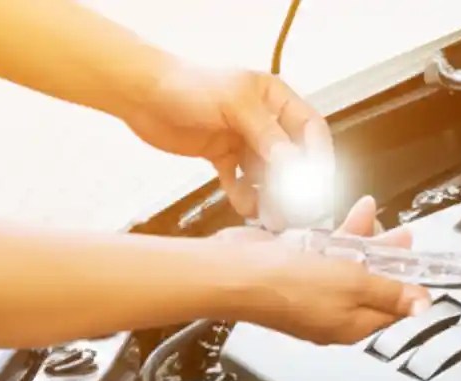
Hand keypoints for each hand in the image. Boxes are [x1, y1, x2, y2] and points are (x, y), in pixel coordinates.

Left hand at [125, 61, 330, 218]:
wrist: (140, 94)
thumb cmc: (187, 85)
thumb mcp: (234, 103)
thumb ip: (266, 133)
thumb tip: (296, 164)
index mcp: (275, 97)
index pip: (310, 128)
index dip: (319, 156)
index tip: (320, 183)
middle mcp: (264, 120)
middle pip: (293, 157)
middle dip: (295, 184)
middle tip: (297, 209)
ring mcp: (243, 140)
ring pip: (268, 175)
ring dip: (271, 196)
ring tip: (271, 216)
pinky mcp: (223, 157)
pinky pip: (242, 183)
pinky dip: (245, 197)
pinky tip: (244, 208)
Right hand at [218, 197, 429, 344]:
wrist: (233, 273)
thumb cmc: (285, 287)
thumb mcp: (354, 285)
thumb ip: (389, 293)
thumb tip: (420, 305)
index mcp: (351, 326)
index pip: (392, 310)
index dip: (407, 286)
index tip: (418, 265)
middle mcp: (331, 314)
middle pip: (370, 285)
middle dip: (388, 258)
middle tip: (401, 238)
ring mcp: (311, 294)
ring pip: (346, 266)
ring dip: (363, 240)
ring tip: (375, 217)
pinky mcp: (292, 272)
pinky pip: (322, 255)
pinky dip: (335, 236)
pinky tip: (339, 222)